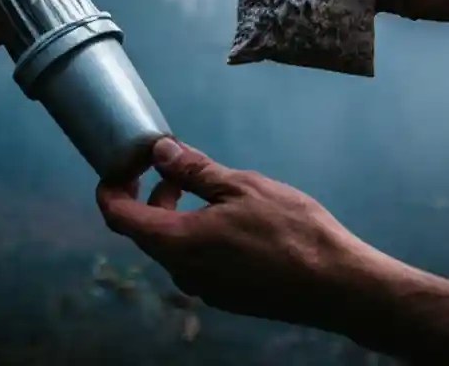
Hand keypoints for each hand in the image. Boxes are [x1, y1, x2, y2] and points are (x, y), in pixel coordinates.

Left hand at [97, 139, 397, 333]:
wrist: (337, 284)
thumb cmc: (291, 231)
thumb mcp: (241, 186)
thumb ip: (194, 170)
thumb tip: (160, 152)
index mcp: (176, 242)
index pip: (117, 215)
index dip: (111, 185)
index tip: (125, 162)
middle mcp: (181, 272)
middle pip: (144, 230)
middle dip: (150, 194)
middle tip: (174, 166)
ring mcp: (204, 289)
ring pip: (172, 246)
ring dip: (177, 214)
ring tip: (209, 187)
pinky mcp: (226, 296)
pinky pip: (196, 261)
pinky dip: (198, 234)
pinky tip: (231, 218)